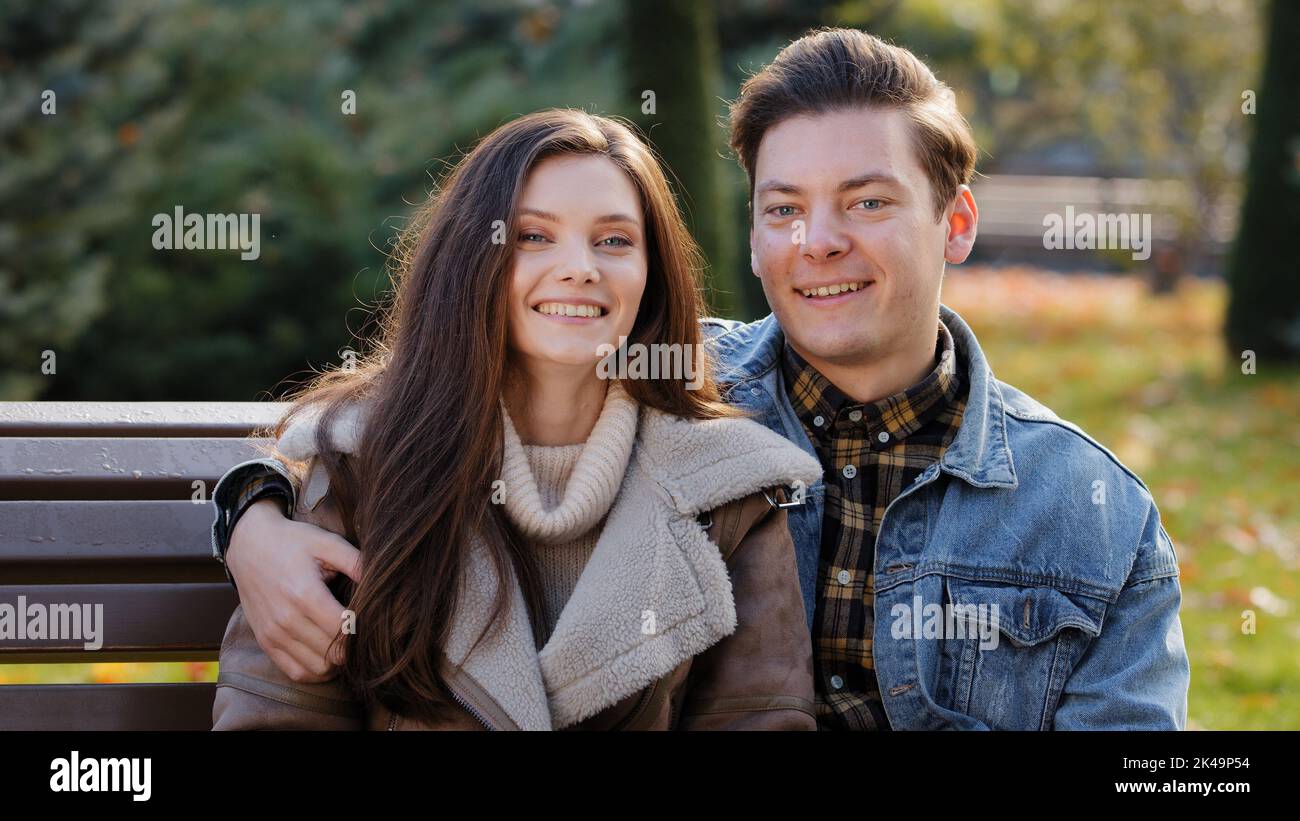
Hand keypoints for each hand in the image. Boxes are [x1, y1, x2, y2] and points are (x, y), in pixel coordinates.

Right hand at [225, 498, 361, 682]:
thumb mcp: (327, 542)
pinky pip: (297, 672)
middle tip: (361, 630)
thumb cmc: (292, 542)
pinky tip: (327, 652)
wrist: (248, 545)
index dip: (364, 628)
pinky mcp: (265, 642)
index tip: (370, 618)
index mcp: (305, 594)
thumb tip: (383, 581)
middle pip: (335, 653)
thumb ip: (356, 562)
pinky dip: (316, 670)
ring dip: (337, 660)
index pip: (345, 629)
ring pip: (319, 668)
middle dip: (354, 645)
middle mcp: (287, 619)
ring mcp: (274, 634)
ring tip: (345, 640)